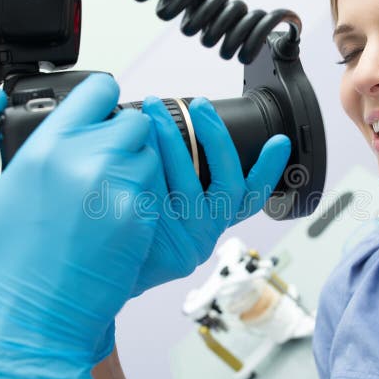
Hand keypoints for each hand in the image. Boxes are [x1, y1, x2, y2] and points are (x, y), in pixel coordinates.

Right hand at [0, 74, 160, 378]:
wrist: (36, 318)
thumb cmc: (2, 259)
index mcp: (48, 148)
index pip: (101, 89)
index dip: (101, 96)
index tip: (96, 109)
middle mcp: (90, 162)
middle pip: (134, 122)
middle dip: (121, 133)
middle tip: (101, 156)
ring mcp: (121, 192)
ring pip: (150, 155)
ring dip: (135, 163)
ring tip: (106, 188)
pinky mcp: (142, 220)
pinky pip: (156, 190)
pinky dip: (142, 195)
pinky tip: (114, 215)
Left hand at [135, 97, 290, 294]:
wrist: (100, 272)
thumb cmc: (129, 228)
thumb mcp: (159, 200)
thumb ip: (171, 172)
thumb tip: (163, 123)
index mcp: (211, 219)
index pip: (249, 195)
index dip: (269, 169)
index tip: (278, 142)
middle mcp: (207, 232)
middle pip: (229, 182)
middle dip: (215, 137)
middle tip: (199, 105)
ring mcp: (191, 242)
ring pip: (191, 184)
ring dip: (172, 142)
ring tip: (152, 115)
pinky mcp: (170, 252)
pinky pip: (161, 199)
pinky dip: (146, 171)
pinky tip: (132, 150)